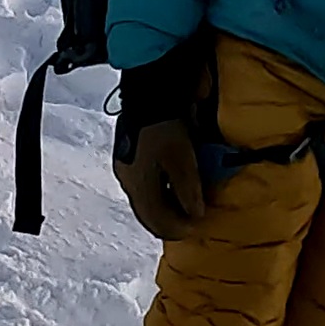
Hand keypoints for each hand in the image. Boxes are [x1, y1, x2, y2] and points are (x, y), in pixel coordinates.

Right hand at [115, 116, 208, 239]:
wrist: (148, 95)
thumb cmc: (165, 129)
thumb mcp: (182, 161)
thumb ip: (188, 191)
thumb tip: (196, 215)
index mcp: (139, 188)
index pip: (158, 222)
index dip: (179, 229)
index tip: (198, 227)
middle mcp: (128, 184)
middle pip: (148, 216)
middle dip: (171, 222)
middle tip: (192, 219)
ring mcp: (126, 171)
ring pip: (145, 202)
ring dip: (165, 208)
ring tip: (184, 204)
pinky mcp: (127, 159)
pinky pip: (143, 188)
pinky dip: (159, 194)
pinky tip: (171, 186)